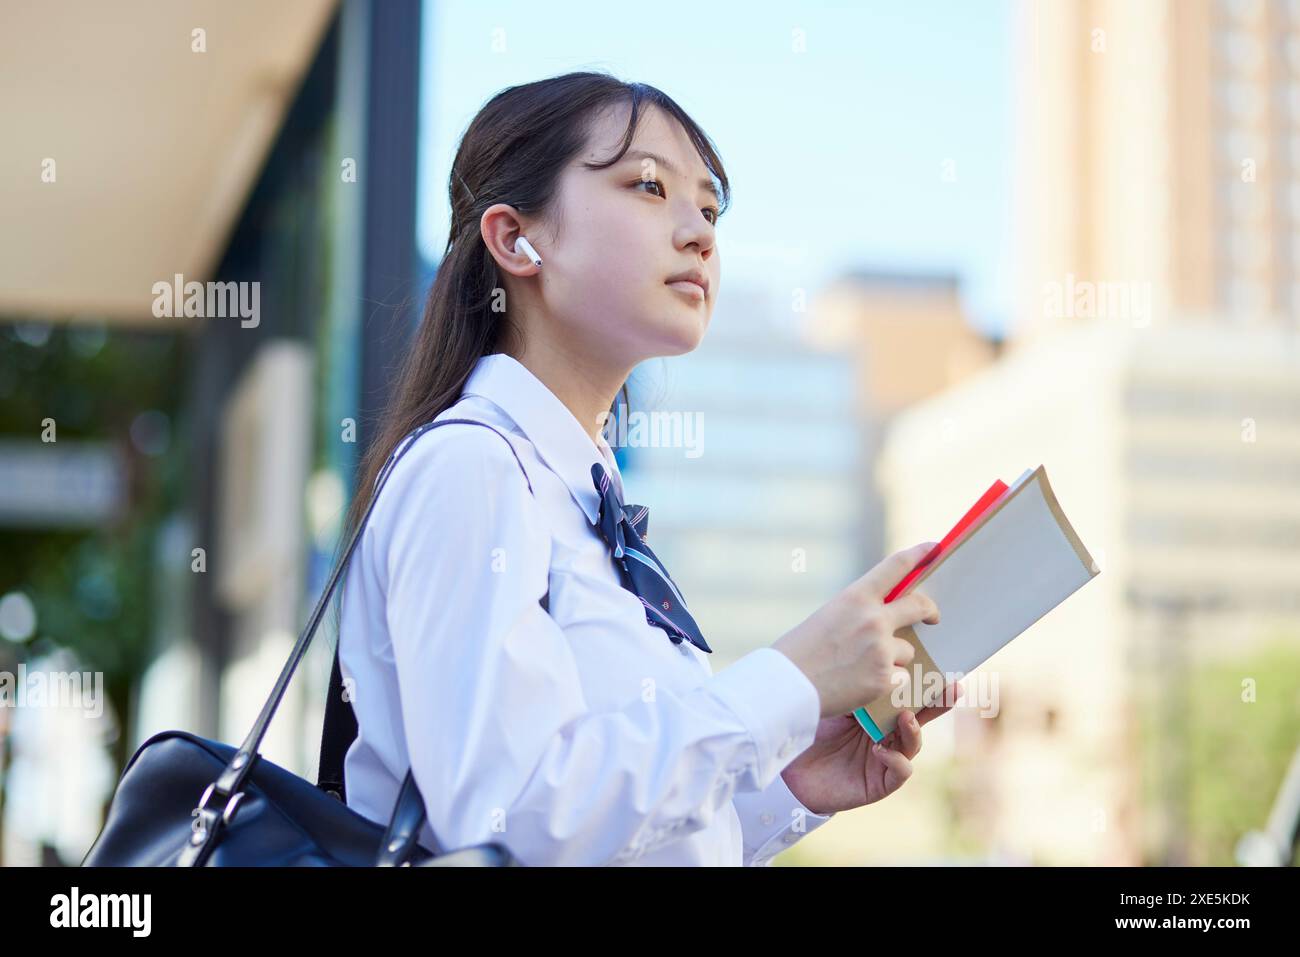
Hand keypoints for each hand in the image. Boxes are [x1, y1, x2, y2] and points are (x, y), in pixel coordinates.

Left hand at [779, 681, 962, 814]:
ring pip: (913, 743)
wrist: (788, 766)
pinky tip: (880, 750)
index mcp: (880, 711)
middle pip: (921, 715)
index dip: (926, 681)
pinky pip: (900, 770)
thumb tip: (876, 653)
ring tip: (906, 717)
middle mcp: (888, 733)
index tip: (940, 663)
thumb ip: (858, 684)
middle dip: (939, 702)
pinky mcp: (880, 782)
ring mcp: (887, 758)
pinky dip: (895, 760)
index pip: (907, 694)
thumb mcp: (836, 700)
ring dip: (913, 730)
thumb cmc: (812, 728)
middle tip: (952, 687)